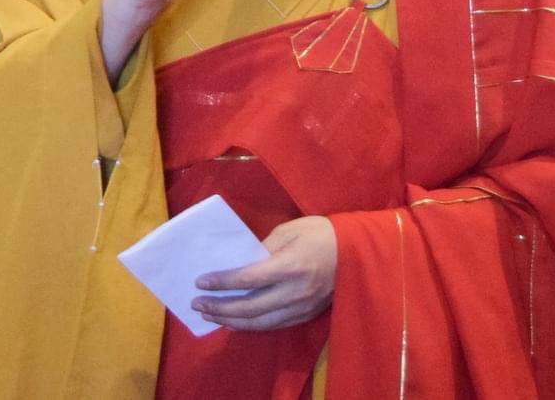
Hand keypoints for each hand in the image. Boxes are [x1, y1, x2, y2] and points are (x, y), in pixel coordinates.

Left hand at [195, 216, 337, 330]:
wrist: (357, 252)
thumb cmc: (322, 233)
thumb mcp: (289, 230)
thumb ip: (263, 248)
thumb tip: (240, 263)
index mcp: (291, 266)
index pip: (249, 279)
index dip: (222, 282)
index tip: (201, 282)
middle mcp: (295, 292)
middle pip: (250, 308)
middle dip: (220, 307)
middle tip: (197, 303)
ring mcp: (301, 307)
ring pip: (260, 323)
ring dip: (231, 320)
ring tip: (210, 314)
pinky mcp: (305, 315)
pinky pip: (273, 325)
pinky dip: (250, 324)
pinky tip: (235, 320)